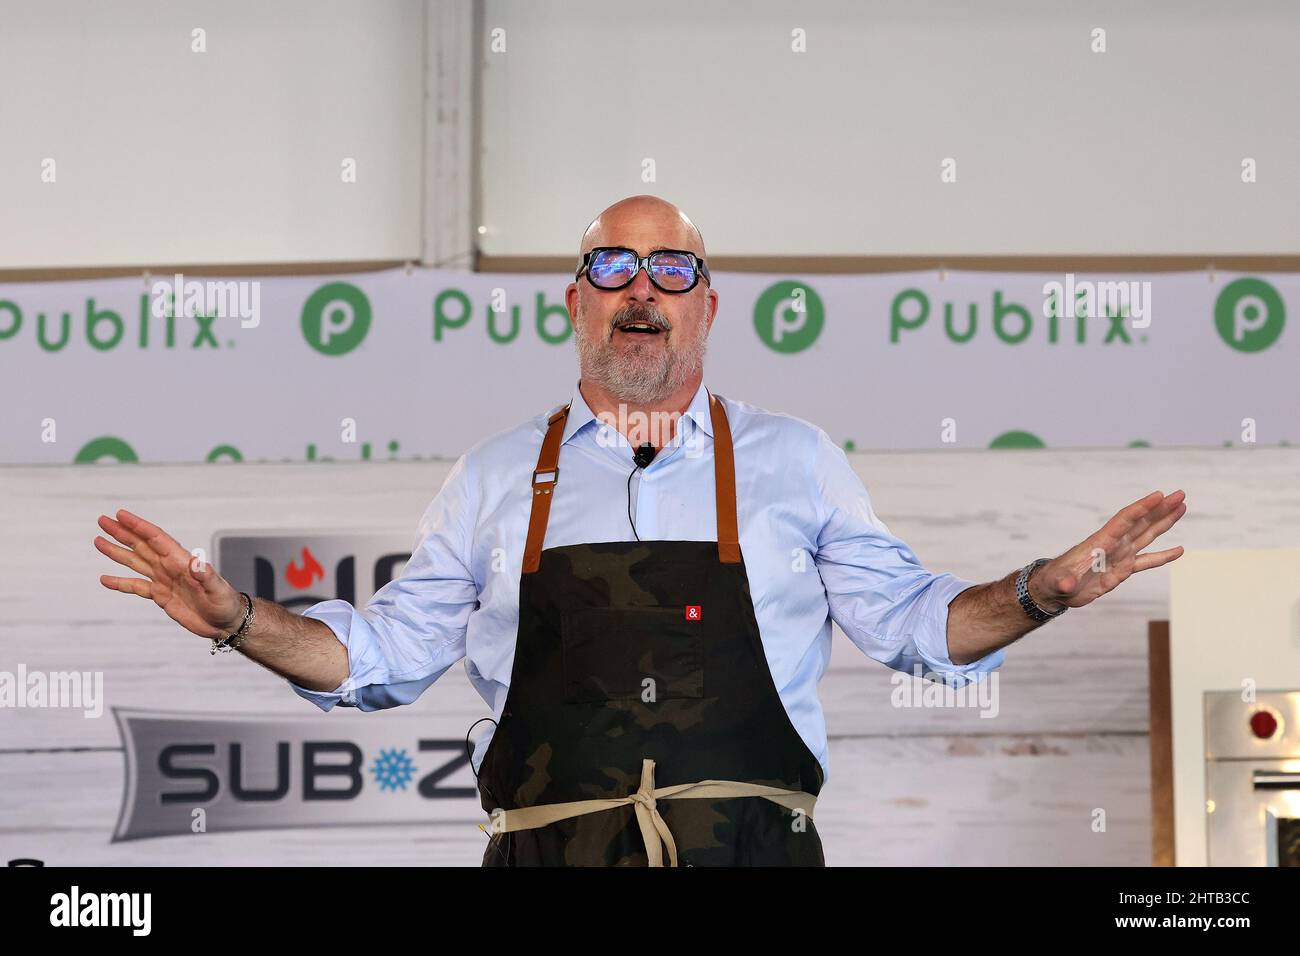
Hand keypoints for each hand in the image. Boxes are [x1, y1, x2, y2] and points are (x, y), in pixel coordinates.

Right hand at [95, 508, 243, 639]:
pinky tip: (105, 579)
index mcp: (181, 561)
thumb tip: (197, 562)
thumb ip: (206, 576)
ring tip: (98, 541)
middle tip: (102, 520)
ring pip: (136, 562)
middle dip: (122, 533)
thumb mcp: (218, 589)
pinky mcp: (160, 595)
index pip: (156, 538)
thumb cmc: (226, 603)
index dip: (139, 526)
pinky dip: (120, 582)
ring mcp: (164, 580)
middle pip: (141, 545)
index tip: (121, 515)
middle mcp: (169, 567)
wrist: (225, 622)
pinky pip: (136, 586)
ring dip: (117, 552)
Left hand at [1029, 489, 1186, 611]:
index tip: (1159, 495)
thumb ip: (1064, 581)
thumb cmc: (1055, 581)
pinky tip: (1179, 550)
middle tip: (1180, 494)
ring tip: (1181, 507)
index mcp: (1100, 542)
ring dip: (1164, 522)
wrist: (1056, 589)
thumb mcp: (1058, 581)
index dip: (1142, 507)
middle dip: (1161, 508)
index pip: (1124, 520)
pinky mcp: (1122, 569)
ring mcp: (1119, 555)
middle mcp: (1113, 544)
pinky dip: (1163, 556)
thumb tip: (1066, 584)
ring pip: (1146, 535)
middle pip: (1141, 522)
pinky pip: (1147, 560)